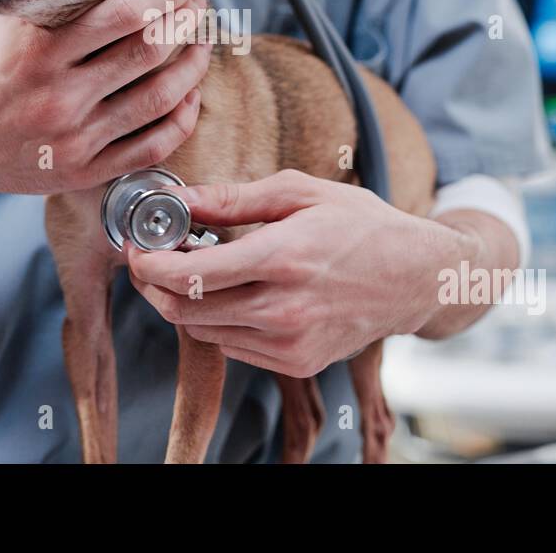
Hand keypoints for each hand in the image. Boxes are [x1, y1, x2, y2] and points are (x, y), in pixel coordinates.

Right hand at [0, 0, 212, 203]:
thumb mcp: (1, 24)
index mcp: (40, 50)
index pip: (122, 14)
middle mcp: (60, 95)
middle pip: (149, 51)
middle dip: (185, 22)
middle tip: (197, 6)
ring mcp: (75, 138)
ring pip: (159, 99)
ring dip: (193, 67)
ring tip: (202, 45)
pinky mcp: (84, 171)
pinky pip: (153, 146)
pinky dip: (181, 118)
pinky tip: (189, 96)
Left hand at [125, 170, 498, 377]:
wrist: (418, 278)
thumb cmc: (362, 225)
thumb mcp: (301, 192)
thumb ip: (234, 199)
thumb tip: (180, 198)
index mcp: (283, 259)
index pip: (190, 275)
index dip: (148, 263)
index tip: (137, 246)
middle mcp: (284, 310)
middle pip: (185, 310)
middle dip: (154, 285)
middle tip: (151, 257)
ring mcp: (291, 344)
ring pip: (203, 332)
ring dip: (183, 303)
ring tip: (194, 269)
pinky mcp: (296, 364)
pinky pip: (232, 347)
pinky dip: (217, 321)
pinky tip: (231, 292)